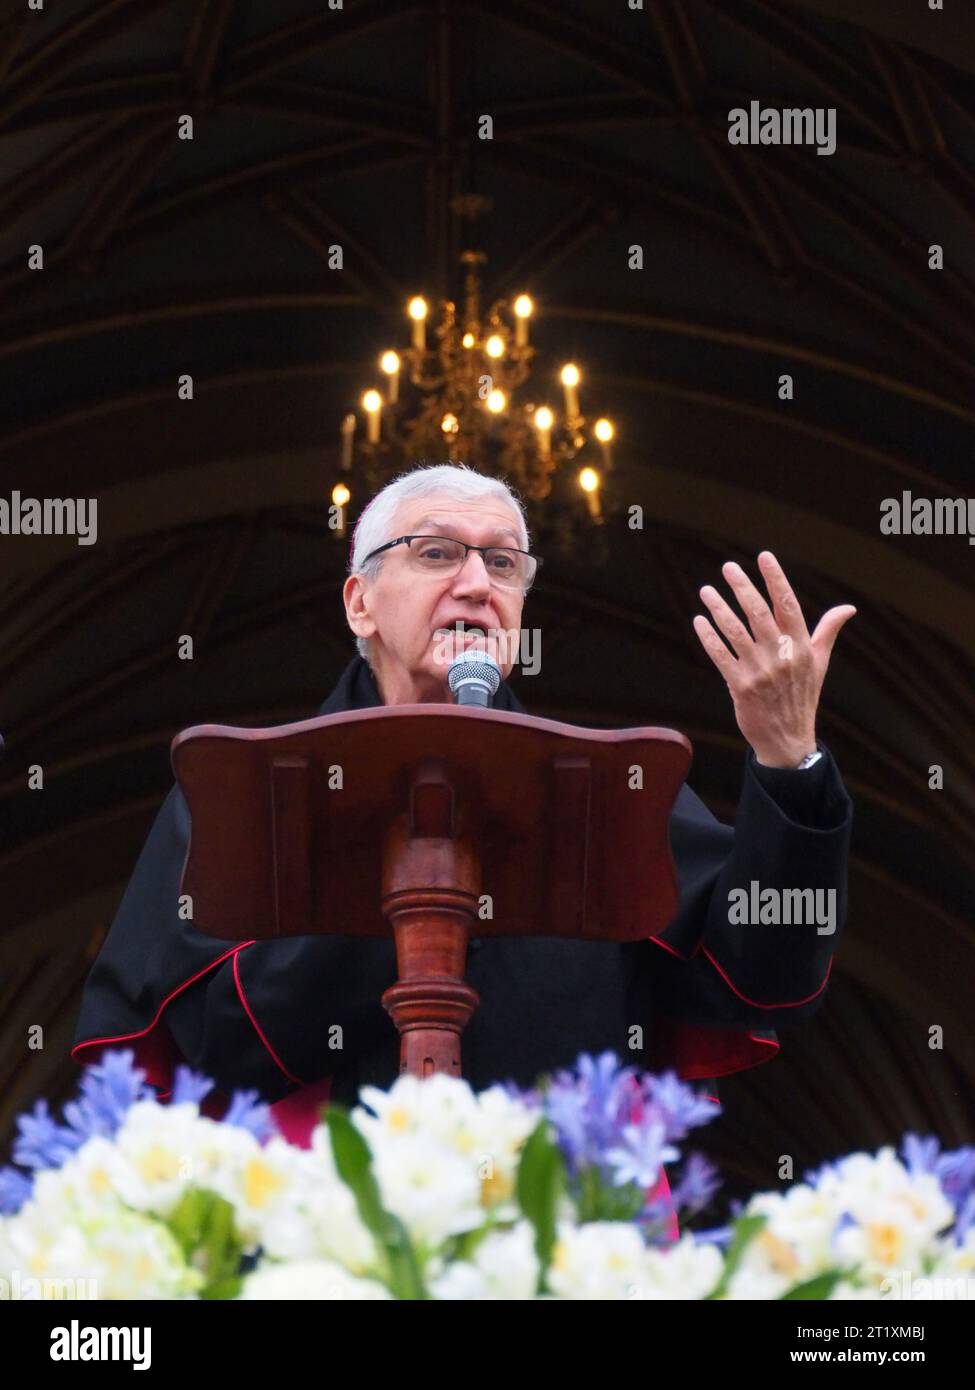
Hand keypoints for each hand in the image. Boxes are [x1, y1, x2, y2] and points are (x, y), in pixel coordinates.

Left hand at [691, 552, 855, 768]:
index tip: (764, 556)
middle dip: (742, 587)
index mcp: (802, 646)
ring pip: (735, 632)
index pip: (788, 604)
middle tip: (728, 567)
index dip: (776, 578)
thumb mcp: (820, 663)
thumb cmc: (803, 696)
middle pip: (759, 613)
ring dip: (719, 608)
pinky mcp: (740, 687)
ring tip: (706, 590)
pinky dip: (709, 637)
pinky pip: (720, 656)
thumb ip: (829, 631)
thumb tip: (849, 608)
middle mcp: (782, 656)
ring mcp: (760, 671)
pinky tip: (699, 620)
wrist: (788, 740)